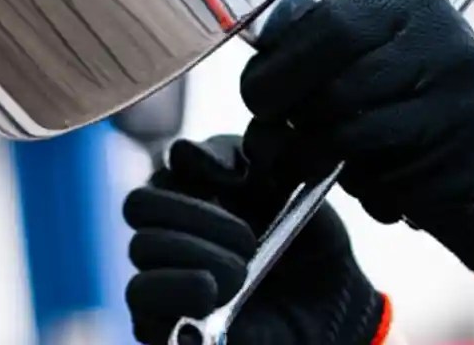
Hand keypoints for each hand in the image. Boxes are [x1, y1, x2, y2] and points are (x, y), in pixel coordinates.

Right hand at [123, 136, 389, 344]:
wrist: (334, 317)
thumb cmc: (313, 254)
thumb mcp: (293, 192)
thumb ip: (243, 160)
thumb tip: (186, 151)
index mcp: (196, 195)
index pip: (167, 165)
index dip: (196, 164)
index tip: (239, 179)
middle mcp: (170, 233)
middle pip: (139, 204)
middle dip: (193, 214)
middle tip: (248, 241)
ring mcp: (162, 277)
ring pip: (141, 246)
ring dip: (195, 253)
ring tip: (241, 275)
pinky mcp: (158, 322)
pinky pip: (139, 294)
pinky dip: (176, 287)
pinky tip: (211, 293)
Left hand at [241, 0, 473, 280]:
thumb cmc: (398, 83)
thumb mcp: (364, 43)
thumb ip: (311, 49)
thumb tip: (257, 88)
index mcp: (411, 8)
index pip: (332, 28)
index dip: (282, 69)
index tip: (257, 98)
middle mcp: (449, 50)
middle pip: (338, 92)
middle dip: (295, 124)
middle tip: (280, 139)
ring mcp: (466, 109)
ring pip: (356, 142)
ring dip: (320, 160)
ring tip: (317, 159)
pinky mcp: (469, 165)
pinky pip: (386, 185)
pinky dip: (363, 190)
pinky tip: (370, 176)